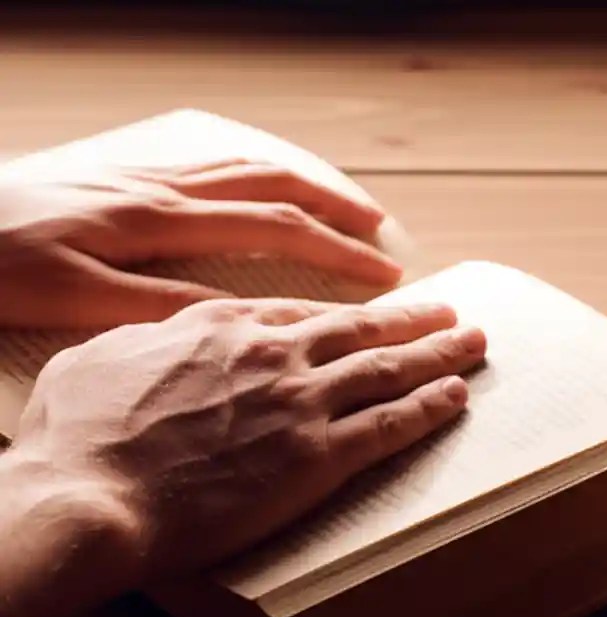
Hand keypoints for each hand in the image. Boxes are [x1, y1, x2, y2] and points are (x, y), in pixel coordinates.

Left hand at [0, 159, 401, 329]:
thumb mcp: (75, 299)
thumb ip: (161, 305)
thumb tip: (244, 314)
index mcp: (157, 221)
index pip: (273, 229)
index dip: (337, 251)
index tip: (383, 274)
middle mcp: (158, 190)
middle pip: (271, 184)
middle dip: (335, 205)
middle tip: (382, 230)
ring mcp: (138, 178)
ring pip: (241, 168)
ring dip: (299, 184)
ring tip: (337, 204)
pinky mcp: (116, 181)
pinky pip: (206, 166)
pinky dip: (252, 175)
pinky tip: (256, 190)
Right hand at [3, 298, 485, 585]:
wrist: (88, 496)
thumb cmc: (76, 437)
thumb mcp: (99, 357)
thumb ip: (146, 341)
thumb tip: (155, 341)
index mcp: (220, 326)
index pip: (300, 311)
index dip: (346, 310)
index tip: (371, 310)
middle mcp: (272, 354)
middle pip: (361, 329)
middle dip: (413, 319)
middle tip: (451, 312)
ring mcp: (300, 403)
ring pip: (388, 369)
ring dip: (439, 353)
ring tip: (474, 342)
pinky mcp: (317, 457)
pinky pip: (390, 426)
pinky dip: (429, 407)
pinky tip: (456, 397)